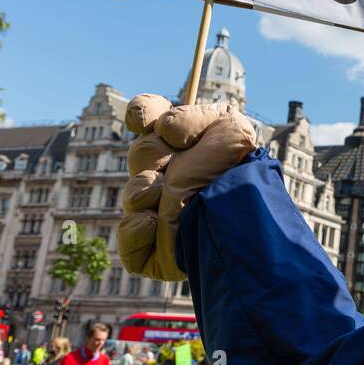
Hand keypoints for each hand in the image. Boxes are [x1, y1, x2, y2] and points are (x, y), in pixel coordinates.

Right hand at [116, 94, 256, 281]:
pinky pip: (126, 240)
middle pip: (140, 154)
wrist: (237, 217)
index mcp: (189, 150)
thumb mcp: (229, 130)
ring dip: (145, 192)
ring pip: (133, 195)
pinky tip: (155, 224)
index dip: (142, 112)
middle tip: (173, 168)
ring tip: (171, 198)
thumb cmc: (238, 176)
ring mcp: (162, 213)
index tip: (142, 120)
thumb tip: (163, 130)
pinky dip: (135, 231)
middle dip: (152, 157)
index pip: (154, 121)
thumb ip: (194, 118)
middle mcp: (174, 178)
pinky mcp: (153, 251)